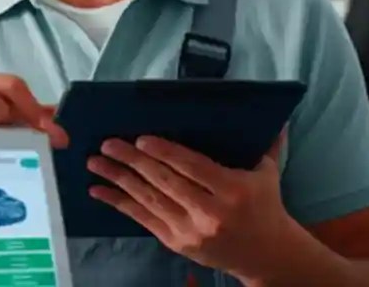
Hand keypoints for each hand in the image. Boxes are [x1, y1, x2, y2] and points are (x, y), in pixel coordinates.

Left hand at [87, 130, 291, 279]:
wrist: (266, 256)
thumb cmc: (265, 206)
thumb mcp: (268, 173)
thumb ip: (265, 143)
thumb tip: (272, 112)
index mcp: (233, 190)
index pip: (193, 167)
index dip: (165, 153)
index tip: (141, 138)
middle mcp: (210, 213)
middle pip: (165, 182)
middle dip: (133, 161)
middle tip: (108, 143)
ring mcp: (191, 231)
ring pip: (149, 200)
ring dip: (119, 179)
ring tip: (96, 162)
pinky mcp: (177, 243)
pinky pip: (143, 219)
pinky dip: (119, 203)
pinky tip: (99, 191)